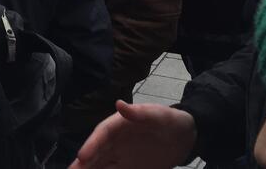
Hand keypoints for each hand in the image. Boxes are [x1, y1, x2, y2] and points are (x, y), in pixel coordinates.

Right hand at [70, 101, 196, 168]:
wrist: (183, 138)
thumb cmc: (169, 121)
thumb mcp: (158, 115)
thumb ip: (140, 113)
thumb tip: (119, 104)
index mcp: (119, 124)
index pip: (102, 133)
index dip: (91, 144)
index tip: (81, 157)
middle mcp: (115, 141)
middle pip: (96, 152)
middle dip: (82, 164)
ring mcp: (120, 157)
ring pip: (100, 165)